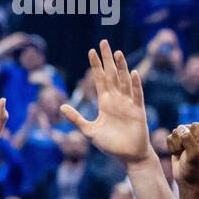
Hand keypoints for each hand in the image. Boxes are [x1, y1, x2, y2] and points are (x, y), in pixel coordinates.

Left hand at [60, 41, 151, 166]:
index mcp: (105, 102)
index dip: (95, 65)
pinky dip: (135, 84)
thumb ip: (76, 118)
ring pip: (124, 81)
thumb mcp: (89, 130)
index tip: (91, 51)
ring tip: (117, 53)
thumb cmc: (110, 144)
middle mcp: (117, 99)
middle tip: (103, 42)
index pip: (99, 79)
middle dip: (107, 59)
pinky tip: (133, 73)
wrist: (129, 156)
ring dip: (121, 67)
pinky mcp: (138, 111)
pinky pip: (137, 95)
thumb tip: (61, 106)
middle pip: (111, 74)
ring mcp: (128, 103)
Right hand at [168, 122, 198, 186]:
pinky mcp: (179, 141)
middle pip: (184, 127)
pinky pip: (170, 137)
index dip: (193, 139)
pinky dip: (172, 147)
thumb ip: (188, 138)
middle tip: (189, 153)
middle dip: (183, 141)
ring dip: (177, 145)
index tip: (197, 150)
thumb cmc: (195, 168)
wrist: (188, 180)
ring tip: (184, 154)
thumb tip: (179, 129)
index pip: (195, 126)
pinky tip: (178, 154)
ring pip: (175, 132)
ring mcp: (190, 136)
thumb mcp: (195, 153)